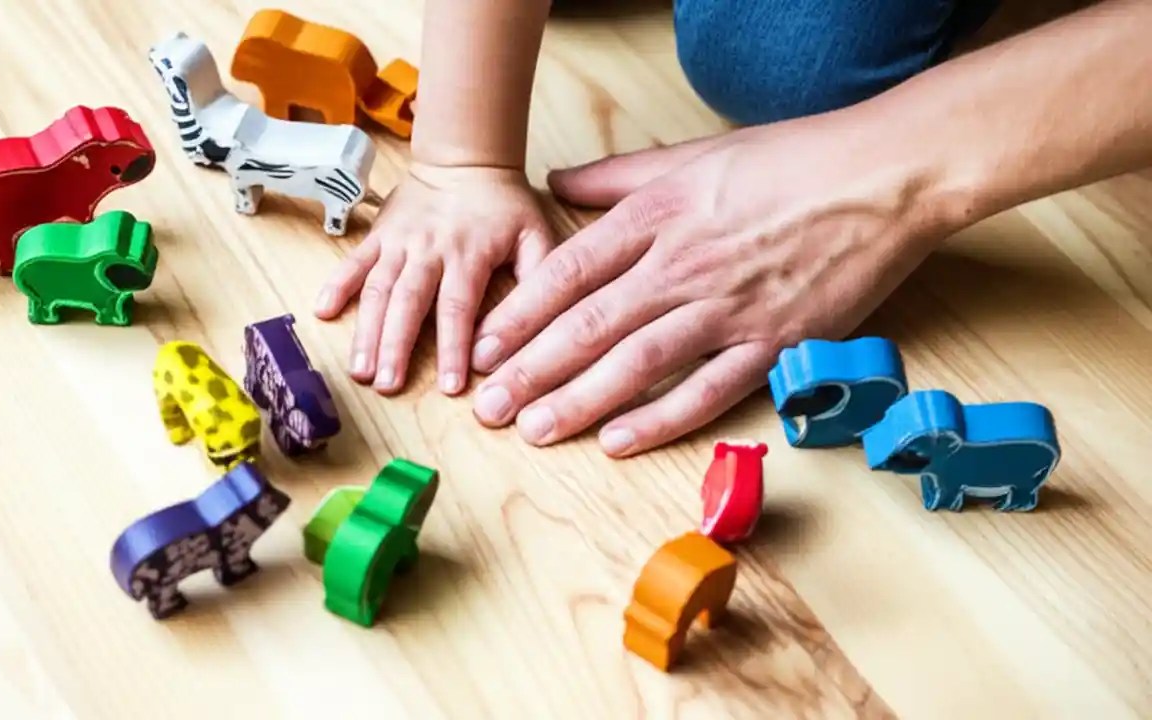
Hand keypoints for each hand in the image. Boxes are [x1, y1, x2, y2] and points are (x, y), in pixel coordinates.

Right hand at [315, 162, 554, 395]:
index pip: (458, 308)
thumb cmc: (504, 203)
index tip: (448, 386)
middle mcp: (429, 250)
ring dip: (366, 330)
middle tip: (387, 386)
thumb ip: (540, 274)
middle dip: (396, 347)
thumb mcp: (535, 232)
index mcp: (468, 254)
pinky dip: (336, 285)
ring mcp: (399, 243)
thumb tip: (542, 321)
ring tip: (358, 370)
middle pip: (409, 304)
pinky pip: (353, 262)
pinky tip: (322, 313)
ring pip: (378, 290)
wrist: (466, 159)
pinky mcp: (379, 235)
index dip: (452, 348)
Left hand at [467, 113, 963, 456]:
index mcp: (657, 216)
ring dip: (578, 401)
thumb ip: (617, 176)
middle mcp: (682, 265)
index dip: (518, 316)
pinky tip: (617, 441)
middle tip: (488, 408)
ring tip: (533, 429)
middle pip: (588, 326)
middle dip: (529, 370)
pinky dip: (662, 419)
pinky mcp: (774, 344)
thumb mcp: (691, 154)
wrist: (884, 176)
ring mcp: (728, 308)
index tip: (482, 349)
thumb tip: (557, 182)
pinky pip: (708, 390)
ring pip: (637, 363)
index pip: (567, 274)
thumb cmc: (790, 160)